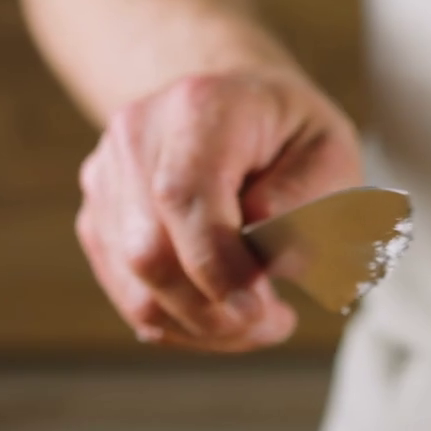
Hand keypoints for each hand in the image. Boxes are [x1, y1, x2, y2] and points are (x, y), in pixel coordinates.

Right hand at [75, 70, 363, 351]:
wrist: (235, 105)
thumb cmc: (290, 135)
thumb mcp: (330, 154)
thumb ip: (305, 202)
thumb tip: (263, 254)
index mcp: (199, 108)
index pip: (183, 196)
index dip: (216, 264)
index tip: (261, 307)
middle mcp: (137, 137)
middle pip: (149, 251)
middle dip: (214, 310)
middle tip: (273, 323)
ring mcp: (109, 179)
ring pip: (136, 285)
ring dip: (202, 325)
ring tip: (258, 323)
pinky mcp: (100, 219)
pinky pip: (130, 294)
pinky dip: (182, 322)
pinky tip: (225, 316)